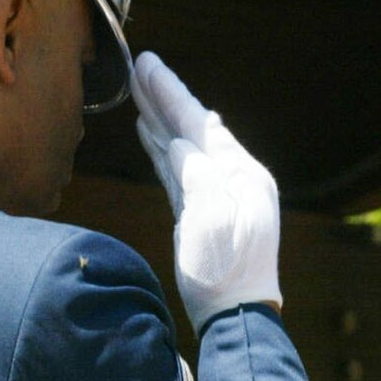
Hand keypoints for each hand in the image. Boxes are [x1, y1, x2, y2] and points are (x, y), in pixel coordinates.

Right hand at [131, 50, 281, 328]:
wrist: (236, 316)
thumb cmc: (227, 273)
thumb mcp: (212, 220)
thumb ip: (197, 175)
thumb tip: (180, 145)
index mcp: (242, 176)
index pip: (201, 124)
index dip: (172, 94)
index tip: (148, 64)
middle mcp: (234, 180)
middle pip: (193, 129)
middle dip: (165, 98)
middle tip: (139, 65)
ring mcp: (219, 196)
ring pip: (184, 147)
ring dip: (161, 119)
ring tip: (138, 91)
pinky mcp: (203, 214)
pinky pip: (179, 172)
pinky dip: (163, 150)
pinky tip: (149, 132)